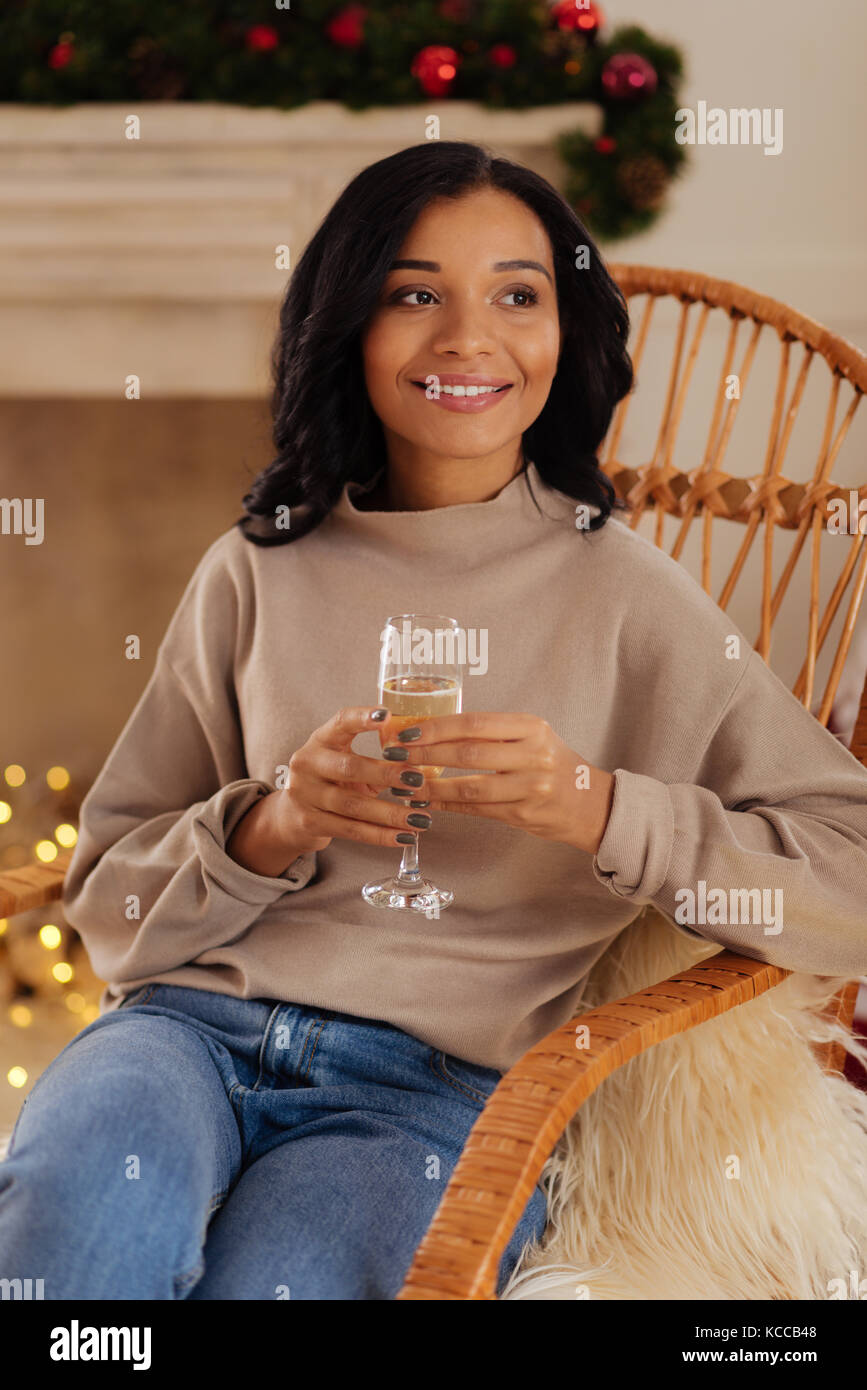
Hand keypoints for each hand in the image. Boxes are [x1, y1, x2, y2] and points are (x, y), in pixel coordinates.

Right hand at [226, 706, 434, 874]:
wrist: (293, 814)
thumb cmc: (332, 781)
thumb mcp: (346, 760)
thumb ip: (376, 759)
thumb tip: (424, 763)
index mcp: (321, 740)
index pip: (341, 722)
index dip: (363, 718)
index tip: (388, 715)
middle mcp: (307, 763)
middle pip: (350, 768)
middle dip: (386, 774)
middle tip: (418, 780)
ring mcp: (305, 794)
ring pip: (354, 805)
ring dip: (391, 813)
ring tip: (421, 818)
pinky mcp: (309, 822)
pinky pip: (351, 830)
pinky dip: (380, 835)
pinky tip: (404, 837)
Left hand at [383, 711, 614, 855]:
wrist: (589, 802)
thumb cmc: (552, 765)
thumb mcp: (530, 738)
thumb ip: (490, 735)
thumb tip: (433, 731)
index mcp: (531, 728)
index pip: (475, 723)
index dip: (437, 728)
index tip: (407, 732)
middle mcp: (533, 755)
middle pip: (468, 753)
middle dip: (426, 755)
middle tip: (396, 756)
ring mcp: (531, 787)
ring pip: (469, 786)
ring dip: (431, 786)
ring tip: (404, 783)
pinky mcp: (524, 814)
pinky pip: (477, 808)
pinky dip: (449, 805)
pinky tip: (428, 801)